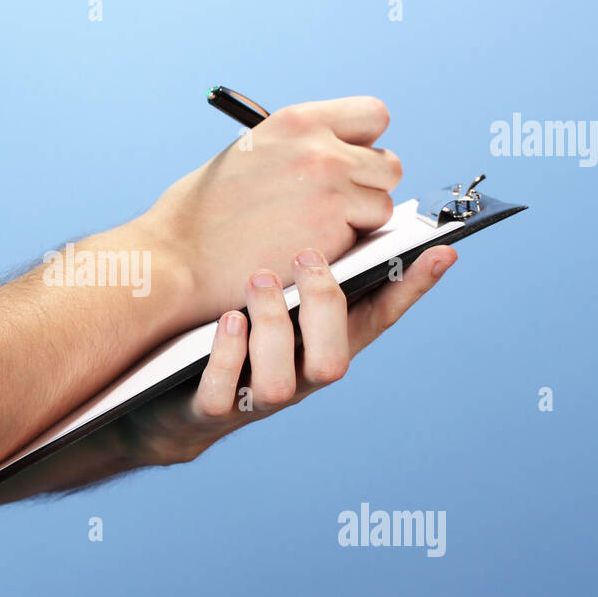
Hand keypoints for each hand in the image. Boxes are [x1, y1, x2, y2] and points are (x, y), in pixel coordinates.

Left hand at [115, 244, 456, 466]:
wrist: (156, 387)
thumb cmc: (219, 325)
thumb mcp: (267, 289)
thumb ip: (299, 254)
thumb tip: (334, 184)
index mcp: (317, 343)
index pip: (377, 318)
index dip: (411, 290)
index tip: (441, 249)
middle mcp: (293, 376)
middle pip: (334, 361)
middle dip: (324, 306)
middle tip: (306, 255)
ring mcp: (250, 399)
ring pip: (279, 384)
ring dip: (273, 327)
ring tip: (257, 279)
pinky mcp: (205, 411)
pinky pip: (220, 397)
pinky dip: (226, 357)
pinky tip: (225, 320)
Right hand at [129, 97, 400, 326]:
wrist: (178, 257)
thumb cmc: (201, 214)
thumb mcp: (249, 153)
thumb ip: (296, 149)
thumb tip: (337, 155)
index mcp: (297, 121)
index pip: (374, 115)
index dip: (364, 144)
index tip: (348, 163)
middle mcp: (320, 149)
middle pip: (389, 163)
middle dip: (368, 187)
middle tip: (336, 208)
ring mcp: (331, 190)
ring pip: (383, 204)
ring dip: (360, 221)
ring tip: (318, 232)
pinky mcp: (333, 232)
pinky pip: (367, 237)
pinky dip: (347, 248)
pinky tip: (310, 251)